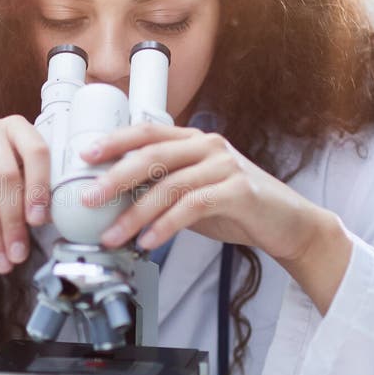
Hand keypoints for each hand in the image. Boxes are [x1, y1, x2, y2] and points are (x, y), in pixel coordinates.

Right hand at [0, 115, 50, 273]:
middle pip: (6, 175)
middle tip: (18, 252)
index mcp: (17, 129)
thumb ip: (33, 197)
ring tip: (0, 257)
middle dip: (13, 220)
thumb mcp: (16, 186)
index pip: (36, 151)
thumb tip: (50, 220)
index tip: (38, 220)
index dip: (39, 187)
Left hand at [78, 122, 327, 263]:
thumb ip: (162, 187)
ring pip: (168, 186)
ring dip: (135, 214)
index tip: (85, 154)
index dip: (114, 140)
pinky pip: (192, 207)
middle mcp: (208, 146)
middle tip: (88, 197)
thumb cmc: (236, 207)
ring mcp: (225, 166)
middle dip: (115, 177)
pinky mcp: (238, 191)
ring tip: (113, 235)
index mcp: (194, 141)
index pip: (146, 132)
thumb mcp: (193, 191)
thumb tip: (116, 199)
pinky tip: (149, 241)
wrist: (288, 224)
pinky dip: (166, 226)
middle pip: (152, 155)